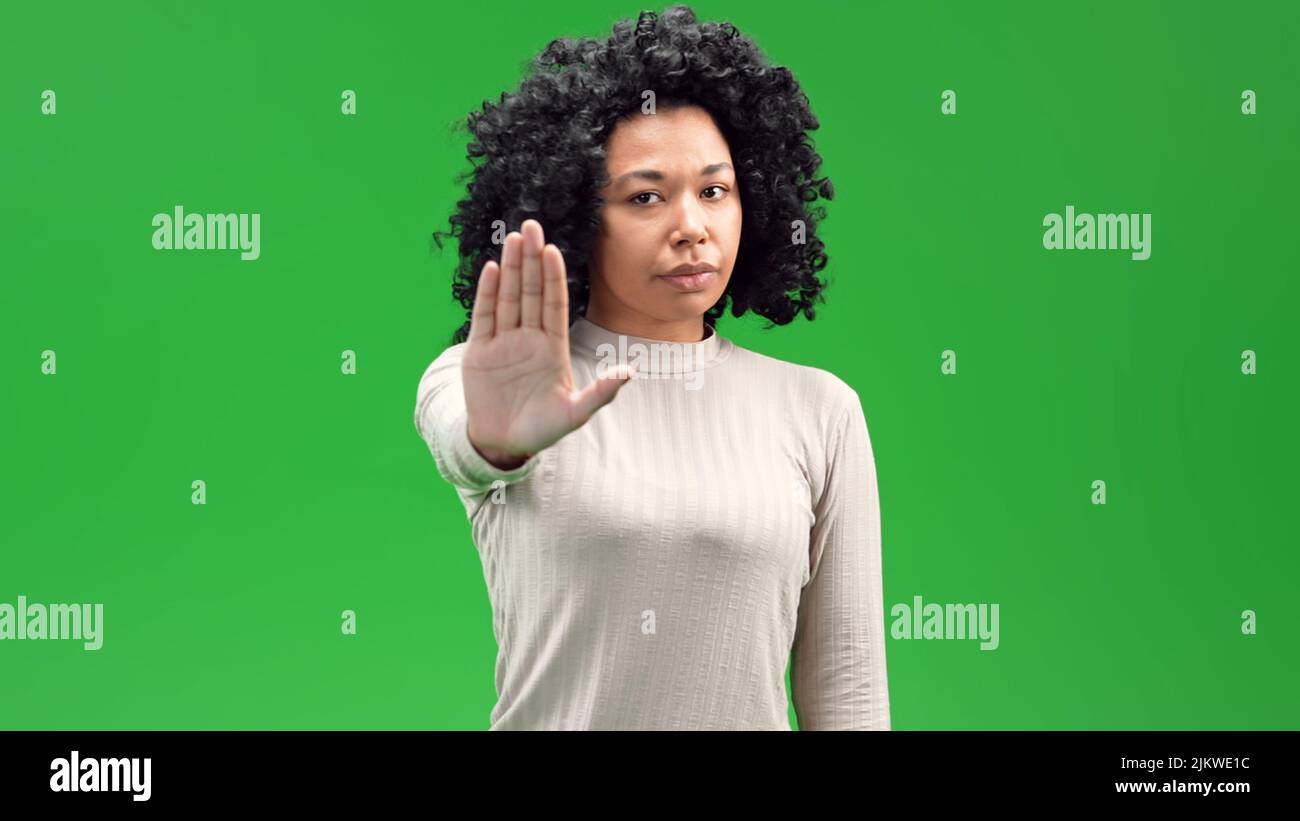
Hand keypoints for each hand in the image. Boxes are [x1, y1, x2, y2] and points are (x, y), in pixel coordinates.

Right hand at [462, 219, 634, 468]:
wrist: (504, 445)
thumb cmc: (542, 430)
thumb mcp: (576, 414)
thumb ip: (600, 393)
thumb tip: (629, 372)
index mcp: (552, 347)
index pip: (554, 304)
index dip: (553, 277)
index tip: (553, 250)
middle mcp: (528, 338)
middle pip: (530, 291)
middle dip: (531, 259)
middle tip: (532, 225)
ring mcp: (503, 342)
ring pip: (508, 297)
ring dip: (509, 268)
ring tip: (513, 238)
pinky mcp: (479, 352)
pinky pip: (484, 317)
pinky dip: (488, 294)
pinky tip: (491, 270)